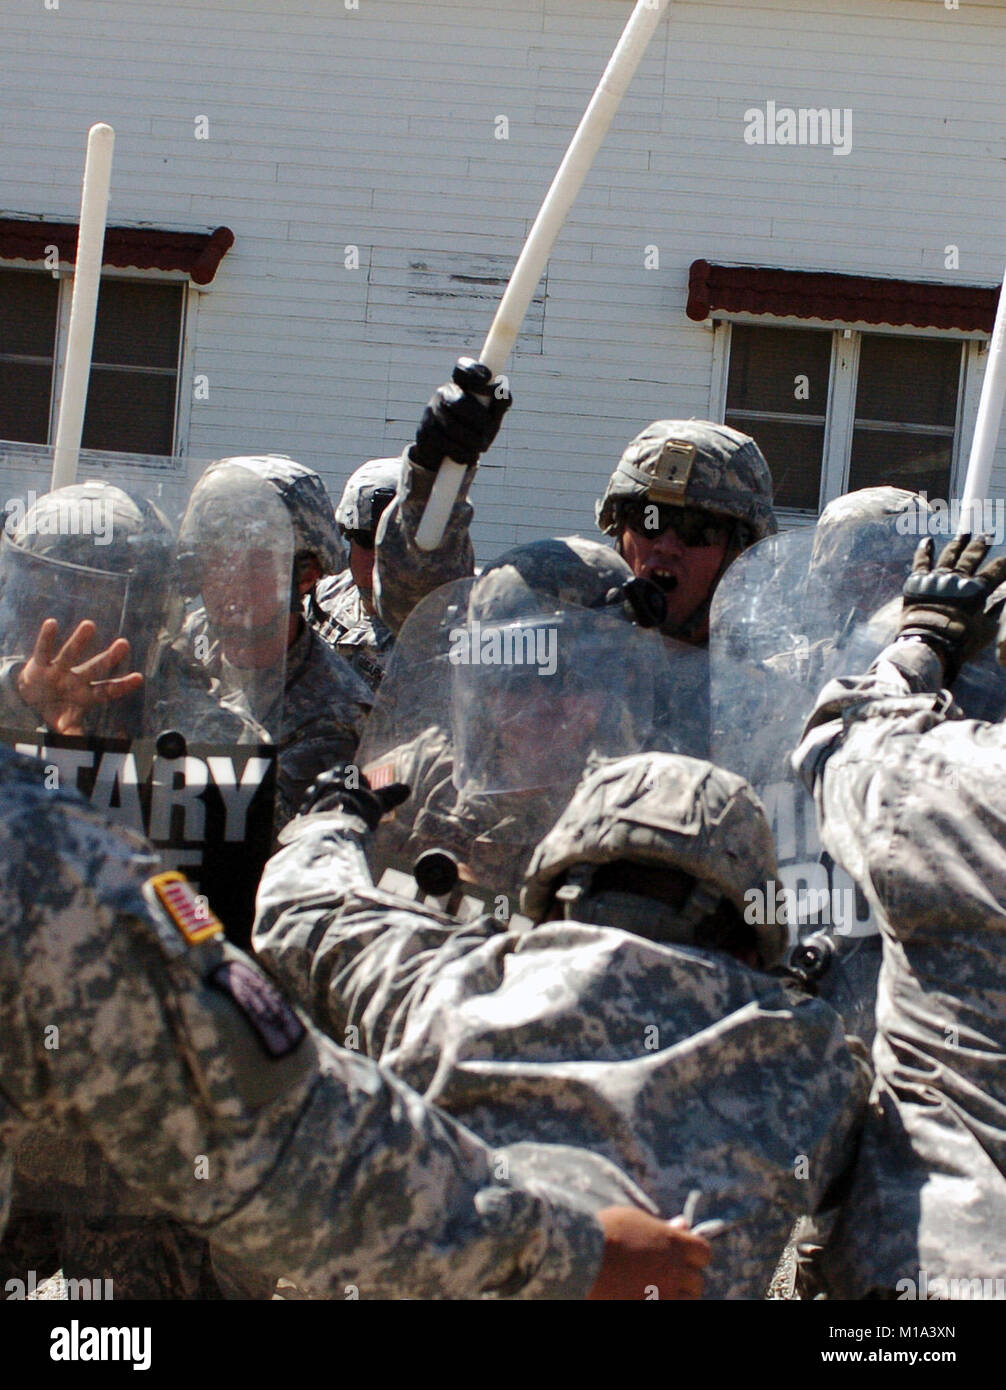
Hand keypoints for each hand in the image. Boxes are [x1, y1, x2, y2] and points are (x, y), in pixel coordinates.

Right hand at [16, 619, 142, 735]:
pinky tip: (51, 623)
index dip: (122, 686)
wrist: (32, 696)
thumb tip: (84, 749)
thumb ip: (75, 734)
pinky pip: (44, 650)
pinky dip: (46, 638)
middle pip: (95, 668)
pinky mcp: (40, 664)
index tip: (139, 678)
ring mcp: (59, 669)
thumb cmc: (58, 708)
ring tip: (90, 625)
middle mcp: (76, 678)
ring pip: (71, 653)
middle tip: (124, 644)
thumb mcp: (67, 723)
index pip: (108, 690)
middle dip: (109, 658)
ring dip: (79, 640)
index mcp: (86, 694)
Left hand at [298, 764, 409, 828]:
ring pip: (322, 797)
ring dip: (329, 806)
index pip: (349, 768)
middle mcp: (322, 778)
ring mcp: (310, 795)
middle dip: (342, 793)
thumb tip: (406, 788)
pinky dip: (320, 819)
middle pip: (334, 782)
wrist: (333, 829)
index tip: (365, 795)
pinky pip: (313, 812)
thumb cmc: (359, 810)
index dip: (359, 781)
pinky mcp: (303, 812)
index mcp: (340, 770)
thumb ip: (390, 794)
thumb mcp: (379, 802)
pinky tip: (329, 829)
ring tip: (341, 822)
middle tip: (354, 809)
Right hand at [411, 358, 511, 469]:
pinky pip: (446, 444)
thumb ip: (499, 405)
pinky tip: (468, 456)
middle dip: (480, 423)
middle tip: (489, 437)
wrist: (443, 453)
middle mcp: (444, 392)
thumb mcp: (490, 418)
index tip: (487, 379)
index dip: (474, 371)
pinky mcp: (425, 431)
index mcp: (461, 384)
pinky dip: (462, 454)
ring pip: (453, 427)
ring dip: (472, 442)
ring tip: (481, 448)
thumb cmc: (473, 429)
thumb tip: (503, 394)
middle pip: (461, 403)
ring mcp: (432, 411)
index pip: (463, 369)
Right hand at [587, 1207, 710, 1299]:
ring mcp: (663, 1295)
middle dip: (685, 1279)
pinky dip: (661, 1302)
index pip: (703, 1252)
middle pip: (697, 1282)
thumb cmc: (606, 1231)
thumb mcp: (636, 1220)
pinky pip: (669, 1308)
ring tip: (656, 1290)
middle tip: (664, 1275)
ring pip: (687, 1302)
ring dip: (676, 1296)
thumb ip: (663, 1227)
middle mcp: (674, 1271)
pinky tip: (644, 1296)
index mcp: (674, 1244)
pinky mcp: (651, 1309)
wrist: (580, 1256)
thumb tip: (683, 1224)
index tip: (681, 1255)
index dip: (694, 1255)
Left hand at [897, 533, 1005, 682]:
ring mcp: (936, 579)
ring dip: (958, 543)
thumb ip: (995, 612)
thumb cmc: (960, 641)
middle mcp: (958, 579)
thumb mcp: (986, 629)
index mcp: (977, 590)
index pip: (996, 570)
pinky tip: (927, 541)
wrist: (928, 644)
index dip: (1005, 563)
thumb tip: (1003, 600)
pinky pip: (921, 562)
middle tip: (986, 535)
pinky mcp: (917, 582)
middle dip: (980, 546)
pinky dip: (924, 551)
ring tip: (964, 533)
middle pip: (972, 557)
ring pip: (949, 555)